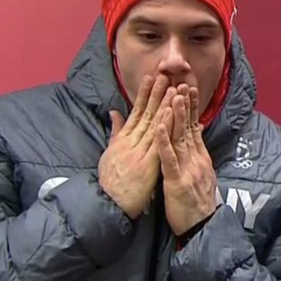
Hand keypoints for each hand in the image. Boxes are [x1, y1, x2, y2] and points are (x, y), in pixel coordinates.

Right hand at [98, 75, 174, 218]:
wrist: (108, 205)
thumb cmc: (111, 182)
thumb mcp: (109, 154)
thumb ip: (115, 132)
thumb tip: (115, 113)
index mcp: (122, 140)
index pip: (135, 113)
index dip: (143, 95)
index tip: (151, 78)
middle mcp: (130, 143)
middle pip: (145, 114)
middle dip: (155, 94)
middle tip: (164, 75)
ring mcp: (138, 153)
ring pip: (153, 125)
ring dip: (163, 106)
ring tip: (172, 89)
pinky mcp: (146, 165)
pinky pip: (158, 143)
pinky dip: (164, 128)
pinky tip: (171, 114)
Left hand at [157, 85, 220, 235]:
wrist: (203, 228)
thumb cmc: (196, 203)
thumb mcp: (201, 174)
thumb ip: (198, 151)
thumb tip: (197, 130)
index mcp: (200, 158)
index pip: (194, 128)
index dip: (191, 108)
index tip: (188, 88)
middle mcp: (196, 160)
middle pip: (189, 128)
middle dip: (186, 105)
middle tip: (183, 83)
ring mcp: (188, 169)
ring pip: (180, 139)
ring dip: (175, 117)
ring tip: (172, 97)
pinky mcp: (177, 181)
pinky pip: (169, 158)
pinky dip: (163, 141)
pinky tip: (159, 126)